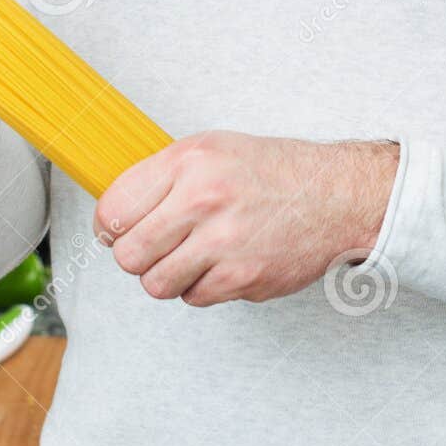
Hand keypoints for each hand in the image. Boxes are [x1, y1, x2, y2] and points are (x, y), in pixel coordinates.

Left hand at [93, 130, 399, 306]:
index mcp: (190, 162)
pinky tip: (219, 263)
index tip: (118, 229)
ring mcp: (224, 243)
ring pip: (157, 284)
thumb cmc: (272, 171)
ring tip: (189, 255)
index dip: (110, 226)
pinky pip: (194, 297)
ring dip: (167, 275)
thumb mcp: (211, 149)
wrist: (334, 196)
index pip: (115, 210)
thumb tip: (115, 212)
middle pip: (129, 255)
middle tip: (154, 246)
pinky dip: (200, 286)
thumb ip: (162, 176)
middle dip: (137, 255)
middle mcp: (204, 200)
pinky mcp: (243, 278)